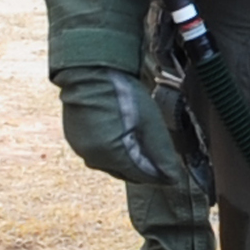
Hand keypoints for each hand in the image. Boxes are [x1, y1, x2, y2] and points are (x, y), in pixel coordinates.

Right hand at [56, 65, 184, 184]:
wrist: (90, 72)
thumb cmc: (121, 91)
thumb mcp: (150, 122)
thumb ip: (162, 152)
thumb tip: (174, 177)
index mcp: (111, 154)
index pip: (142, 176)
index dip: (160, 176)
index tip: (173, 174)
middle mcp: (93, 157)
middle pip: (127, 173)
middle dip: (145, 169)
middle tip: (160, 159)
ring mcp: (82, 150)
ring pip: (113, 166)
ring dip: (129, 161)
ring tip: (142, 146)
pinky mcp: (76, 141)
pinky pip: (100, 155)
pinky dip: (114, 153)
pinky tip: (124, 140)